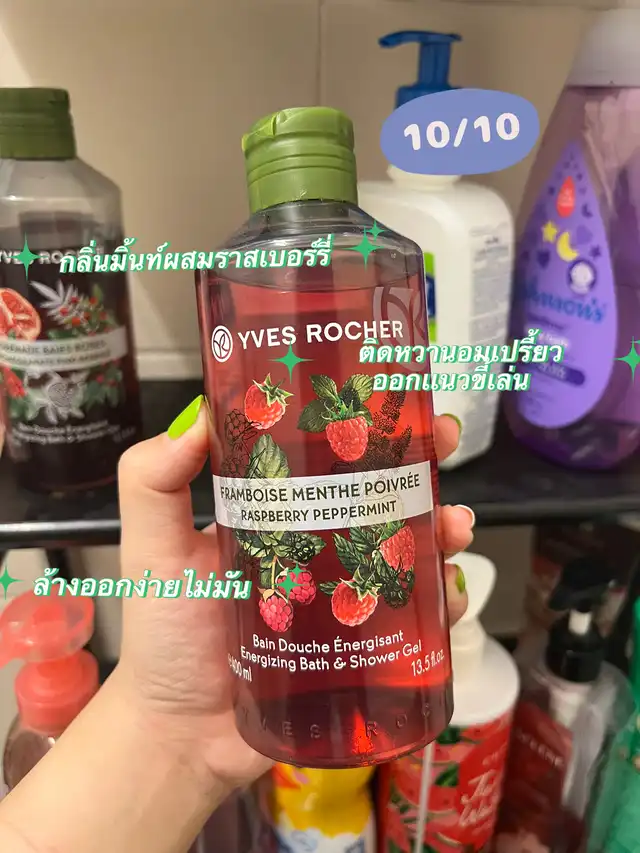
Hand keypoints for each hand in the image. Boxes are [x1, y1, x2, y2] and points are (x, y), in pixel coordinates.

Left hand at [113, 397, 473, 794]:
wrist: (184, 737)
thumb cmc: (165, 639)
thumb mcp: (153, 551)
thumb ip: (153, 482)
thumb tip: (199, 412)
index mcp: (274, 512)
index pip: (324, 454)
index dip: (361, 422)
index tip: (392, 396)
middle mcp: (316, 546)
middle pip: (380, 493)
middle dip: (421, 464)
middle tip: (445, 444)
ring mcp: (344, 596)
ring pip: (408, 548)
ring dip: (443, 528)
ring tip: (454, 526)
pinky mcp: (362, 646)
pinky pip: (414, 617)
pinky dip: (443, 601)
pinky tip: (451, 594)